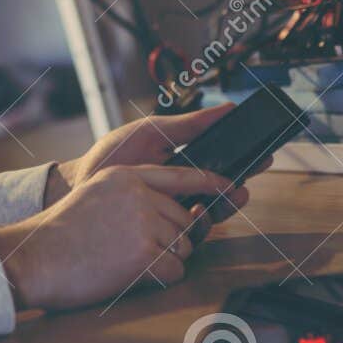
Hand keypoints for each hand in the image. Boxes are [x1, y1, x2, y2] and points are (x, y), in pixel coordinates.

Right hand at [0, 166, 233, 310]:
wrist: (33, 258)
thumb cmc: (59, 235)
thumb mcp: (95, 195)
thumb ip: (131, 193)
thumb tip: (177, 211)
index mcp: (126, 175)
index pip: (182, 175)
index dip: (211, 182)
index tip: (232, 186)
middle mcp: (139, 194)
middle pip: (186, 220)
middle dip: (175, 240)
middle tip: (142, 252)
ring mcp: (143, 223)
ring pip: (183, 248)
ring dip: (165, 261)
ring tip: (127, 262)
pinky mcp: (144, 254)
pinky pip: (174, 271)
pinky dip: (160, 279)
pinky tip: (131, 275)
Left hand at [47, 103, 267, 231]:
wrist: (78, 184)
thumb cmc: (111, 156)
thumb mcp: (152, 132)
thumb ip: (189, 125)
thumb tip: (228, 108)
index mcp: (185, 164)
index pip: (224, 164)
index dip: (246, 159)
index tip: (264, 150)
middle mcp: (184, 191)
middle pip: (225, 190)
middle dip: (244, 182)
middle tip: (255, 172)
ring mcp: (175, 214)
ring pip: (215, 212)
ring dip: (229, 203)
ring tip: (235, 192)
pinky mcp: (163, 234)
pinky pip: (191, 233)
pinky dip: (203, 222)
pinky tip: (204, 211)